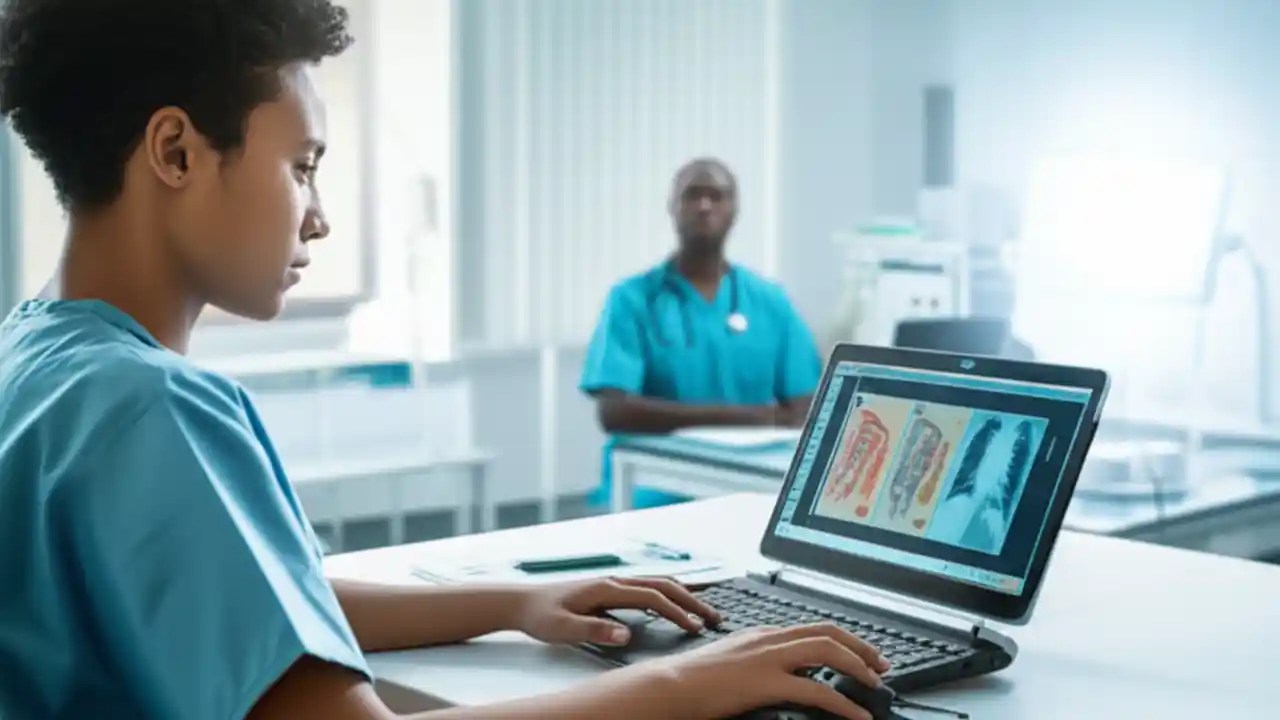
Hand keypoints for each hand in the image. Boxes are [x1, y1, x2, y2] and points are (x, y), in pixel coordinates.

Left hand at [512, 577, 721, 645]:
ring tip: (706, 612)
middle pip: (664, 585)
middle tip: (716, 618)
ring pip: (660, 583)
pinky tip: (678, 602)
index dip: (676, 613)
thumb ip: (594, 630)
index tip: (696, 629)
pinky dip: (671, 593)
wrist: (522, 602)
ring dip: (685, 595)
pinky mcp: (612, 589)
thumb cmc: (541, 615)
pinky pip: (650, 586)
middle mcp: (615, 581)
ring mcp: (614, 583)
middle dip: (693, 601)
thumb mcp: (562, 628)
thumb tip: (626, 633)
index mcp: (607, 588)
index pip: (652, 598)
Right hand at [639, 624, 892, 719]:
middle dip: (860, 646)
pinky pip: (816, 691)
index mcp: (760, 634)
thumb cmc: (690, 681)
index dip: (841, 639)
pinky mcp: (765, 682)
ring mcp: (767, 658)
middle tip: (880, 665)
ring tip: (875, 684)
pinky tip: (857, 715)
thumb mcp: (730, 663)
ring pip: (827, 651)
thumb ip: (756, 663)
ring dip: (858, 665)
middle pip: (827, 632)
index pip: (811, 628)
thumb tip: (780, 677)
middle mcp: (768, 639)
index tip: (860, 653)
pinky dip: (843, 704)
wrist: (668, 686)